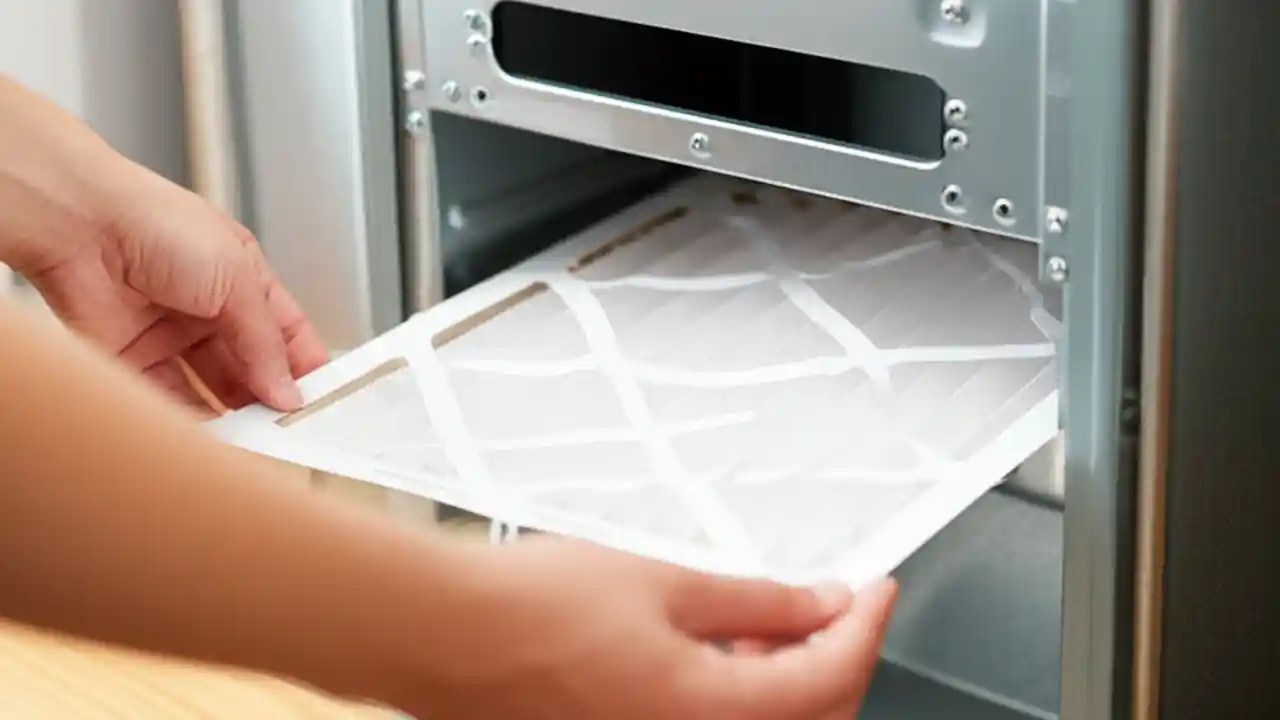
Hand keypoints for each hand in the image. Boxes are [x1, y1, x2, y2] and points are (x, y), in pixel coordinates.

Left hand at [0, 76, 324, 412]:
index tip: (318, 400)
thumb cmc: (156, 221)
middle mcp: (208, 310)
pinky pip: (167, 399)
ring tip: (253, 435)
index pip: (287, 334)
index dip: (305, 367)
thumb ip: (264, 342)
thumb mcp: (237, 278)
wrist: (80, 224)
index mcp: (243, 281)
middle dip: (270, 396)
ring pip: (211, 389)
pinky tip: (211, 432)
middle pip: (251, 367)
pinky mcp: (132, 360)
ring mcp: (170, 337)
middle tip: (287, 426)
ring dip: (233, 413)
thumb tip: (286, 389)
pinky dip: (190, 420)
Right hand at [404, 537, 896, 719]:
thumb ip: (757, 601)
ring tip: (765, 621)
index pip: (830, 677)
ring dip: (784, 682)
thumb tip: (820, 605)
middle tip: (827, 604)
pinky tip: (716, 652)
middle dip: (832, 660)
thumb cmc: (533, 608)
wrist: (444, 636)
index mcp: (710, 717)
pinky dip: (736, 699)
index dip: (865, 626)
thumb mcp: (665, 583)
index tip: (875, 589)